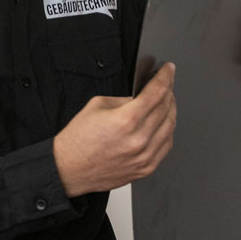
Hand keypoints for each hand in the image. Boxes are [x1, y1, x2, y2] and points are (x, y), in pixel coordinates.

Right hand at [53, 63, 177, 196]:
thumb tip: (141, 97)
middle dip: (169, 91)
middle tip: (167, 83)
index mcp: (126, 120)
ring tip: (166, 102)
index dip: (165, 77)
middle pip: (166, 108)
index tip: (168, 70)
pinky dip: (167, 131)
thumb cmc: (78, 141)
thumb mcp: (97, 106)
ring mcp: (144, 156)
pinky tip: (162, 123)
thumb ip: (124, 100)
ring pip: (170, 127)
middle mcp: (139, 139)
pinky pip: (166, 145)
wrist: (69, 169)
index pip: (156, 92)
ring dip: (171, 110)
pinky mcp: (146, 168)